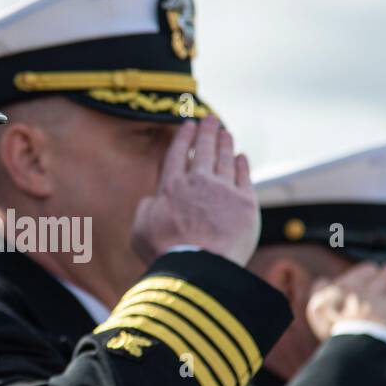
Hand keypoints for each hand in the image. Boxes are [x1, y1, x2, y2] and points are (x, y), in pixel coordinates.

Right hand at [130, 116, 257, 265]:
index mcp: (171, 187)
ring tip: (226, 133)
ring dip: (225, 143)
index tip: (188, 126)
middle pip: (204, 149)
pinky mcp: (245, 203)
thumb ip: (146, 209)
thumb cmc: (164, 252)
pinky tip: (242, 157)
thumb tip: (153, 199)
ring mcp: (224, 190)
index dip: (184, 138)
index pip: (178, 155)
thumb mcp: (140, 229)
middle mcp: (198, 182)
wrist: (197, 266)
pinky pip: (244, 176)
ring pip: (225, 158)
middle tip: (210, 120)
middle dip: (207, 131)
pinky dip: (242, 164)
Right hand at [305, 262, 385, 340]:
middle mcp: (374, 293)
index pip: (369, 268)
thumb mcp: (317, 308)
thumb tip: (323, 280)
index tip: (369, 274)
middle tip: (385, 277)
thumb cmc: (334, 330)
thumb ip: (320, 289)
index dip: (369, 272)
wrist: (356, 356)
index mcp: (352, 287)